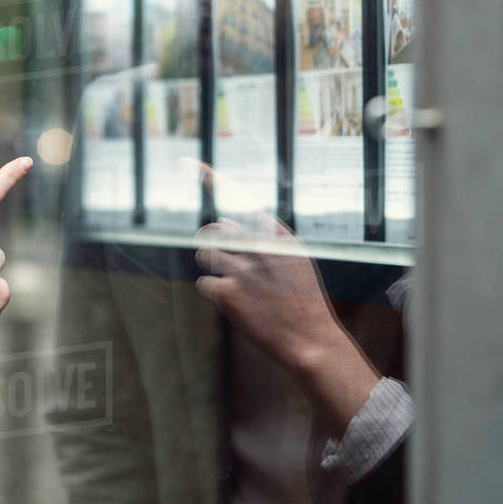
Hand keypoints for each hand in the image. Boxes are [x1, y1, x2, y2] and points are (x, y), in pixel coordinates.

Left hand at [193, 163, 379, 435]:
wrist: (311, 340)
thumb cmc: (303, 303)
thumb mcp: (294, 263)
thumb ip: (265, 241)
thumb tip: (226, 224)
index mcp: (277, 235)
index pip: (240, 199)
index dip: (211, 178)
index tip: (191, 164)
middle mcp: (258, 246)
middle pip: (214, 230)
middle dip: (212, 243)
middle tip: (223, 260)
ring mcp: (241, 268)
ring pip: (204, 255)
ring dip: (212, 268)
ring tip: (234, 284)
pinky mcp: (227, 292)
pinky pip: (204, 283)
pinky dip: (215, 293)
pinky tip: (235, 304)